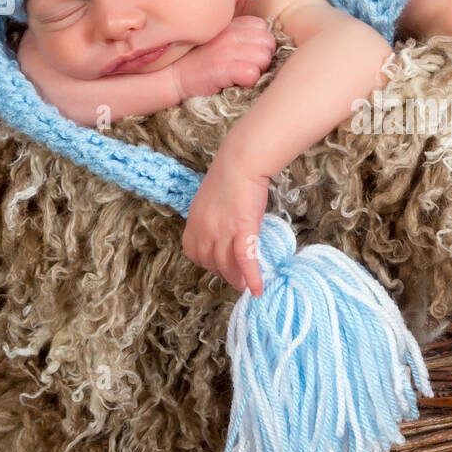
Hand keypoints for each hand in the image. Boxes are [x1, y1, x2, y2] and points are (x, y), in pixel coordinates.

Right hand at [174, 15, 276, 99]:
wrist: (171, 76)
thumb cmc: (198, 60)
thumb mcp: (219, 39)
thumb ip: (239, 35)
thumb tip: (266, 43)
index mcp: (230, 24)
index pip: (263, 28)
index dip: (260, 43)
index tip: (248, 54)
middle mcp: (230, 34)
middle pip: (268, 43)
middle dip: (262, 57)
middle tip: (247, 66)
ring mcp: (226, 50)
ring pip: (264, 58)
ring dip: (257, 70)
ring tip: (241, 75)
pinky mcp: (221, 68)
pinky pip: (252, 73)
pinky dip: (249, 81)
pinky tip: (237, 82)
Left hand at [181, 150, 270, 296]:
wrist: (242, 161)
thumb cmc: (230, 174)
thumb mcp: (210, 198)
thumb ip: (211, 216)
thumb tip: (222, 228)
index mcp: (194, 221)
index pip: (194, 253)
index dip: (207, 263)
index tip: (220, 265)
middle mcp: (204, 229)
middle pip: (210, 262)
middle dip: (222, 272)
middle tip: (235, 278)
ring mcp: (221, 231)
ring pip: (226, 265)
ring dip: (235, 278)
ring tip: (244, 286)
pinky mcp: (242, 230)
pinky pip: (245, 260)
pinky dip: (251, 277)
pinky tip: (257, 290)